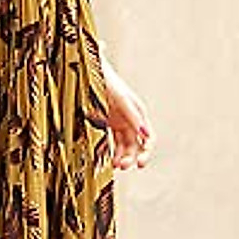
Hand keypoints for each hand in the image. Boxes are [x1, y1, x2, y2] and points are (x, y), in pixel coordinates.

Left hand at [100, 53, 154, 170]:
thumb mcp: (122, 100)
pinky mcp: (107, 123)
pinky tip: (109, 159)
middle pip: (137, 145)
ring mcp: (119, 122)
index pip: (148, 138)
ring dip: (122, 157)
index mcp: (138, 113)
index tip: (141, 163)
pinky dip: (113, 151)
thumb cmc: (108, 83)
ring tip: (115, 165)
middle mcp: (131, 119)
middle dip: (132, 157)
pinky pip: (114, 142)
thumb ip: (133, 117)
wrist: (90, 71)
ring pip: (125, 146)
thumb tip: (145, 136)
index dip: (147, 152)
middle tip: (123, 166)